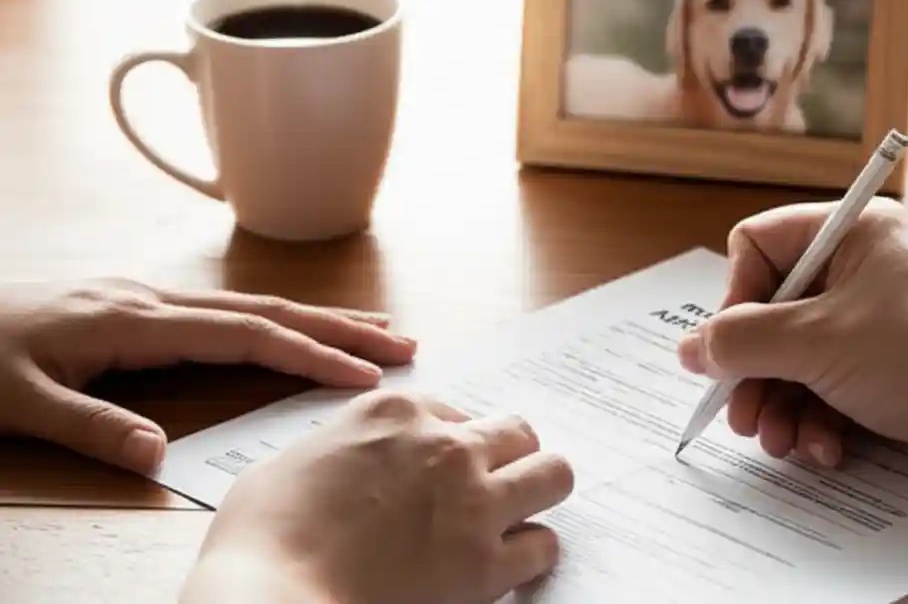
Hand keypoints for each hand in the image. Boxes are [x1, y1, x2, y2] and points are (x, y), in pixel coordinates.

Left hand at [0, 278, 415, 472]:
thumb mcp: (16, 402)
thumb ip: (88, 425)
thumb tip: (157, 454)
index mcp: (134, 322)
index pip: (246, 336)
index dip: (310, 354)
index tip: (365, 375)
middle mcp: (153, 301)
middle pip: (268, 310)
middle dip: (341, 326)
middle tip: (406, 344)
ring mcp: (148, 297)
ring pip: (254, 303)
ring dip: (320, 316)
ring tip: (377, 328)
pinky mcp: (140, 305)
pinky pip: (231, 309)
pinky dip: (281, 318)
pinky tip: (298, 325)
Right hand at [183, 391, 574, 603]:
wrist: (270, 595)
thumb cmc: (262, 536)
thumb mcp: (294, 458)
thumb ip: (345, 444)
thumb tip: (357, 460)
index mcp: (396, 413)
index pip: (457, 413)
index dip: (452, 445)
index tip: (440, 472)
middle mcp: (445, 447)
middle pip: (518, 432)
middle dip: (509, 457)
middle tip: (490, 487)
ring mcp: (472, 503)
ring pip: (554, 474)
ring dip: (537, 493)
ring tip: (516, 516)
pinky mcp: (485, 564)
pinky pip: (542, 547)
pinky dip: (529, 556)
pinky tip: (505, 565)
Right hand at [678, 199, 907, 488]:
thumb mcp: (817, 343)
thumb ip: (742, 342)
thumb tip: (690, 349)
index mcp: (852, 232)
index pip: (759, 247)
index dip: (736, 300)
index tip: (731, 349)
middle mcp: (861, 270)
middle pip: (771, 313)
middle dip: (755, 372)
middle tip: (743, 417)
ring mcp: (873, 323)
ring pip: (794, 359)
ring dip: (782, 406)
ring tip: (783, 443)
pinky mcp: (885, 371)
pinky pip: (827, 388)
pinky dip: (818, 420)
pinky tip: (825, 449)